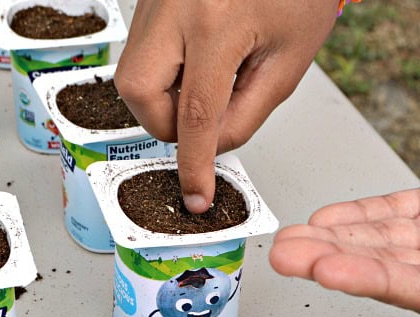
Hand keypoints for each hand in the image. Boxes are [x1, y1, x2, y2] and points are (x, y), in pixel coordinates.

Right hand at [115, 0, 338, 212]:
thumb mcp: (288, 61)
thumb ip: (247, 113)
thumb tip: (211, 147)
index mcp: (217, 21)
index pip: (195, 113)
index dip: (194, 163)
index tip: (195, 194)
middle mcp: (174, 6)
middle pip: (138, 91)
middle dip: (164, 124)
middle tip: (199, 123)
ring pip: (131, 74)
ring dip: (162, 100)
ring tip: (205, 85)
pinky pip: (140, 51)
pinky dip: (162, 74)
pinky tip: (196, 64)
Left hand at [269, 133, 419, 316]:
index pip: (416, 291)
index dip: (370, 278)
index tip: (328, 270)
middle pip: (385, 267)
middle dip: (332, 259)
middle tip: (287, 254)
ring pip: (381, 238)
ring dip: (335, 236)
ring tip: (291, 236)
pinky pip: (396, 209)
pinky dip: (361, 213)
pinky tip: (327, 218)